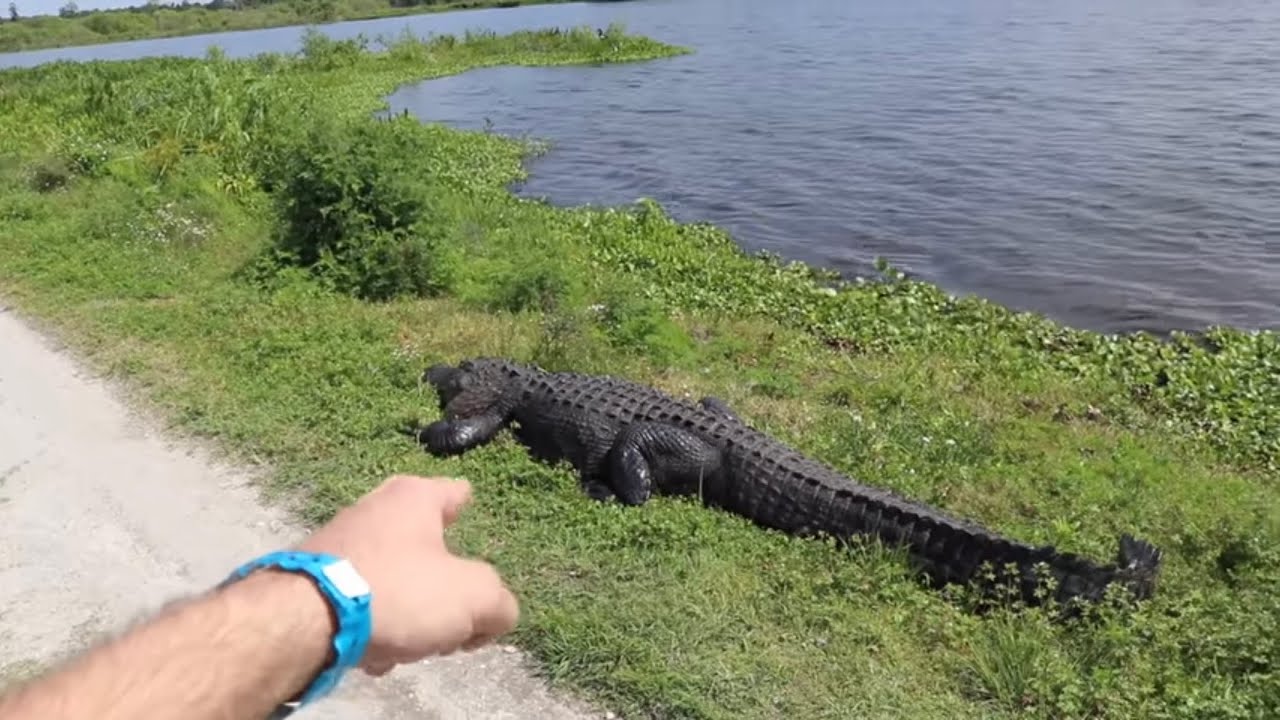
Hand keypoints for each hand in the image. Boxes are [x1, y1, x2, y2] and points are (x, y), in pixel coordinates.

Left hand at [296, 475, 518, 675]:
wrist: (303, 621)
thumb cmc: (396, 593)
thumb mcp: (473, 599)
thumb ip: (499, 603)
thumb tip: (494, 616)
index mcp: (415, 497)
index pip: (458, 491)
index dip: (471, 510)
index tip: (472, 521)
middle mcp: (374, 508)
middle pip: (426, 543)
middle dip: (443, 580)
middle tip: (453, 613)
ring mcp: (338, 540)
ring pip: (393, 575)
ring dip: (409, 609)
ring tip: (413, 643)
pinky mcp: (312, 576)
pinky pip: (360, 600)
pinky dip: (373, 624)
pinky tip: (376, 652)